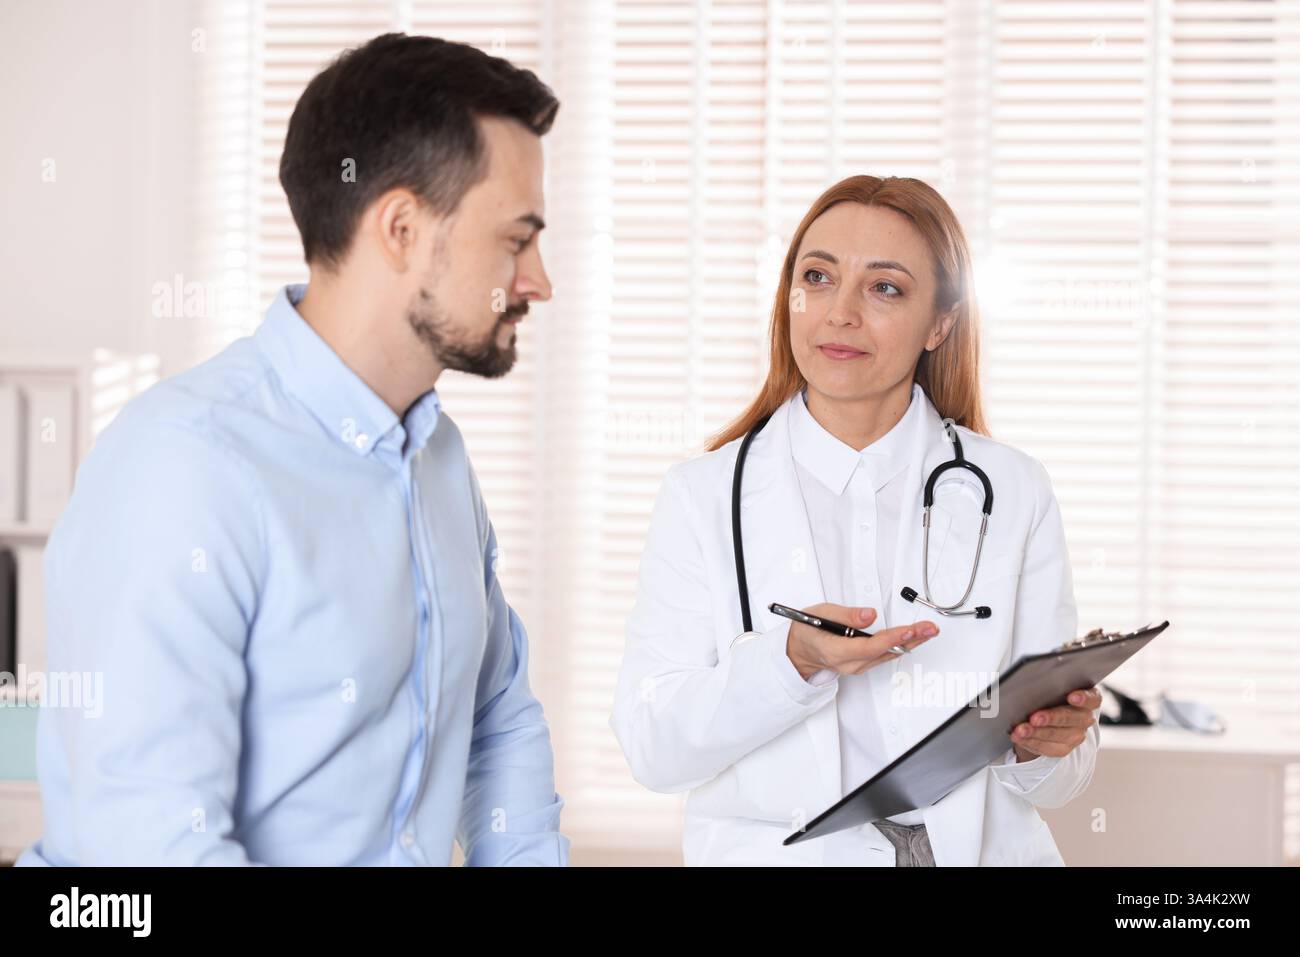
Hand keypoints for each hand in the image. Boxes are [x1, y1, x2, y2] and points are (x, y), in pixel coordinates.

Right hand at [786, 605, 937, 680]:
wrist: (799, 651)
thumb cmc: (808, 631)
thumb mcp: (820, 614)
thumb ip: (846, 615)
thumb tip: (868, 615)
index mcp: (836, 651)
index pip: (870, 647)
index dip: (892, 638)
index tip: (909, 629)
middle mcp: (850, 663)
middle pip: (885, 652)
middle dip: (911, 639)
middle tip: (930, 628)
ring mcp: (858, 666)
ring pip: (890, 654)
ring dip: (911, 642)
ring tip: (929, 630)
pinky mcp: (865, 663)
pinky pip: (887, 654)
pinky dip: (902, 644)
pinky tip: (915, 637)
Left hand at [1010, 686, 1100, 761]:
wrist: (1043, 714)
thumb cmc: (1048, 694)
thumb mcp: (1050, 686)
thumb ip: (1047, 683)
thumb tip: (1027, 681)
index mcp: (1088, 698)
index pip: (1093, 698)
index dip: (1084, 698)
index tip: (1071, 697)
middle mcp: (1084, 718)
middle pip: (1072, 718)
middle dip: (1052, 718)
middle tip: (1034, 718)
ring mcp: (1076, 735)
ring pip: (1059, 736)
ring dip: (1037, 733)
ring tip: (1020, 730)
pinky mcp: (1063, 748)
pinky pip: (1048, 748)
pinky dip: (1031, 742)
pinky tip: (1018, 737)